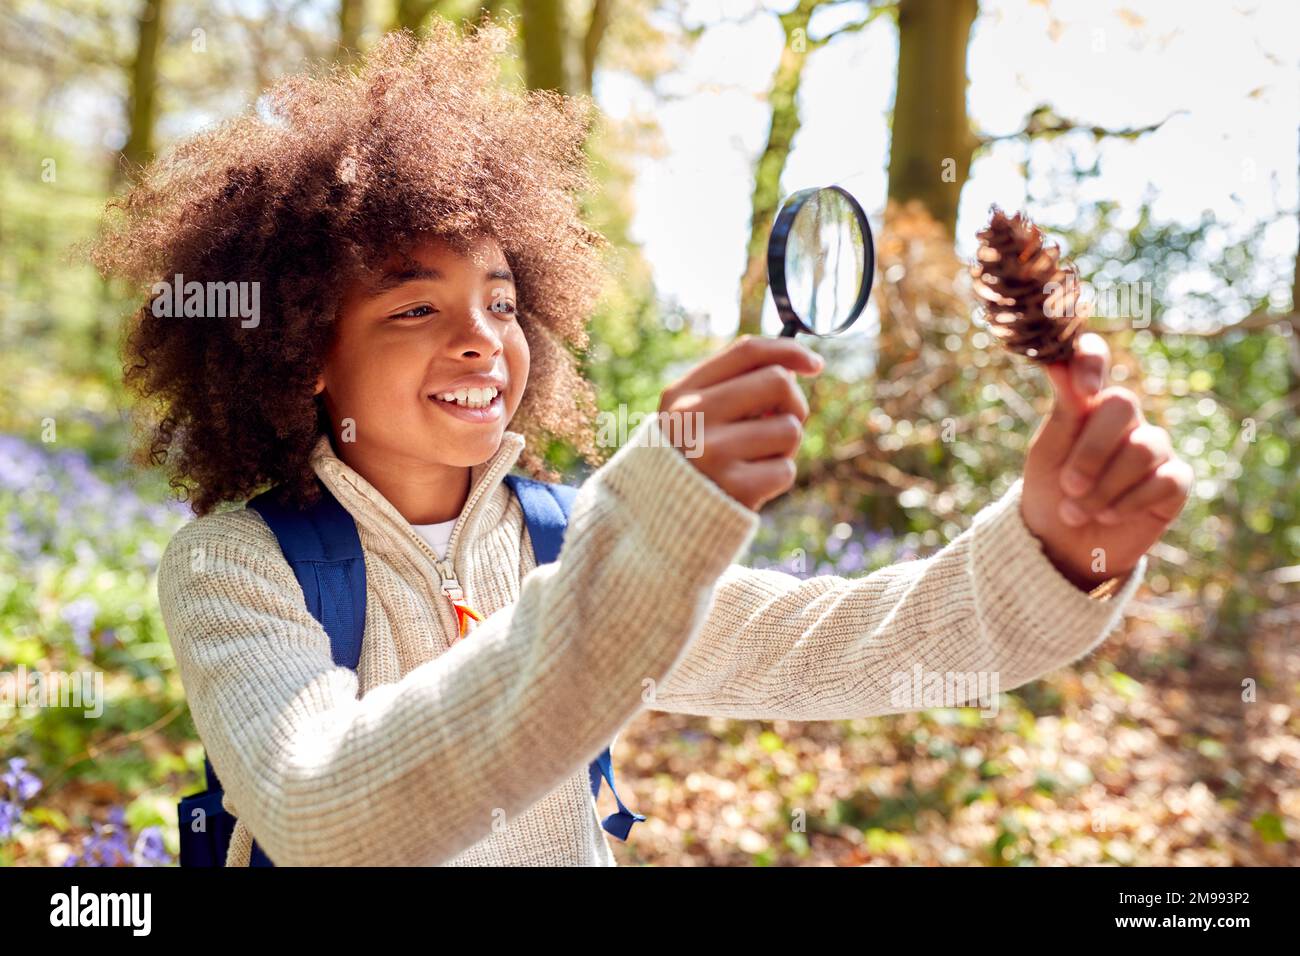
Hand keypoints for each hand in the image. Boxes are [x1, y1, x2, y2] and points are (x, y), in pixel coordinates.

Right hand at [658, 335, 823, 510]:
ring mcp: (714, 453)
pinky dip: (777, 477)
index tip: (814, 364)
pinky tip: (751, 484)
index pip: (747, 351)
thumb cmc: (688, 459)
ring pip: (789, 429)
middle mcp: (694, 417)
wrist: (660, 522)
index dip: (789, 351)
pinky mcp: (736, 488)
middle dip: (792, 402)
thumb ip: (733, 386)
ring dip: (784, 446)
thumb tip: (793, 369)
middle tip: (780, 422)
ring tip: (756, 459)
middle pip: (778, 382)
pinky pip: (786, 470)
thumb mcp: (692, 415)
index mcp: (681, 393)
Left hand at [1020, 333, 1191, 590]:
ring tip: (1077, 512)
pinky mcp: (1174, 482)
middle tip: (1069, 486)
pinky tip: (1109, 516)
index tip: (1082, 391)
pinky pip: (1165, 480)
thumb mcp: (1046, 454)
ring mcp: (1153, 448)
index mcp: (1086, 403)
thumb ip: (1061, 411)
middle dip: (1091, 451)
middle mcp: (1125, 420)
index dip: (1092, 362)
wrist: (1063, 547)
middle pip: (1124, 404)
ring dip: (1104, 486)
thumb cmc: (1050, 492)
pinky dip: (1130, 502)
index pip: (1094, 357)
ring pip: (1144, 447)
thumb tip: (1058, 364)